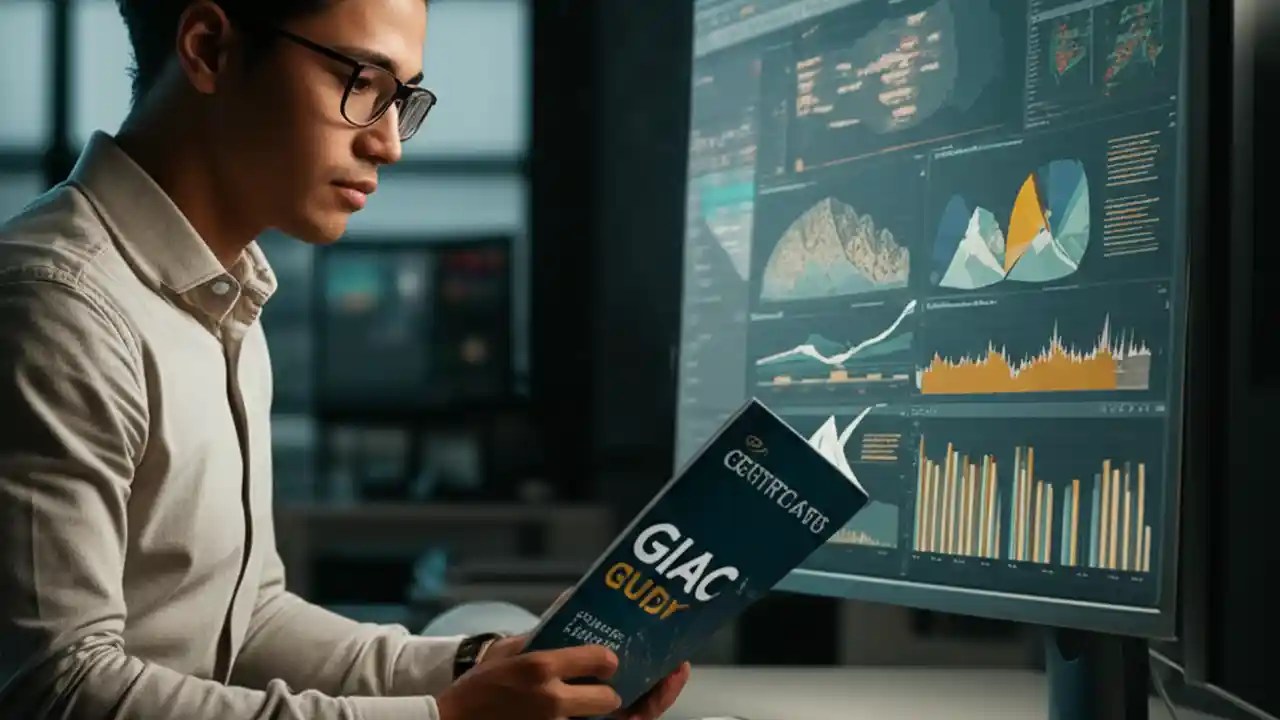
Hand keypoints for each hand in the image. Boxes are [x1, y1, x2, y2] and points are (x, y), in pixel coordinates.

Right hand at [436, 644, 622, 719]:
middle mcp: (552, 699)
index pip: (601, 660)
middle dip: (605, 696)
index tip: (605, 664)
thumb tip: (567, 606)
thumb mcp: (505, 651)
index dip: (607, 662)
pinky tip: (562, 719)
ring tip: (578, 709)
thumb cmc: (479, 685)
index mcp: (542, 666)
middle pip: (609, 699)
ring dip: (589, 716)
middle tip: (596, 693)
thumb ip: (538, 634)